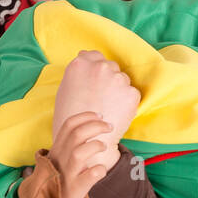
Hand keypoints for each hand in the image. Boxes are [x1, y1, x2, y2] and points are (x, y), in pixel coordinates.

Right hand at [47, 111, 115, 197]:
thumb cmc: (59, 178)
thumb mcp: (59, 158)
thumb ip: (70, 144)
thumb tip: (92, 125)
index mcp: (57, 149)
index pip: (69, 125)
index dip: (86, 117)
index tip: (100, 116)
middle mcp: (60, 159)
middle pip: (77, 134)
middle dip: (96, 126)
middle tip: (110, 127)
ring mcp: (66, 174)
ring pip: (80, 152)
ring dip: (96, 145)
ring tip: (104, 147)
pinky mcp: (74, 189)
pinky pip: (89, 176)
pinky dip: (99, 170)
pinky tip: (101, 170)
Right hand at [52, 51, 140, 170]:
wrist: (85, 142)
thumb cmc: (70, 117)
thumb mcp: (66, 89)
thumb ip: (78, 73)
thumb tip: (86, 57)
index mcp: (80, 64)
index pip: (93, 55)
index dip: (94, 68)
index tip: (95, 80)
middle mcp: (100, 68)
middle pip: (109, 66)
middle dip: (107, 78)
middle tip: (101, 97)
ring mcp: (118, 79)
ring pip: (122, 79)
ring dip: (118, 89)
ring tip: (108, 107)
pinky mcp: (132, 93)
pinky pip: (131, 93)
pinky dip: (126, 102)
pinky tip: (116, 112)